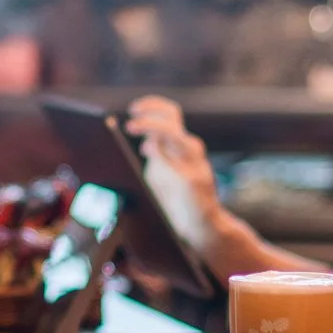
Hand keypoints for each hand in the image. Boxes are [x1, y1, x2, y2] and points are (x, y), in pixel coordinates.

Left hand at [124, 95, 223, 209]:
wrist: (202, 226)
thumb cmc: (178, 199)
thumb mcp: (162, 172)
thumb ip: (156, 155)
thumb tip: (147, 143)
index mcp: (182, 144)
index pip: (169, 113)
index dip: (152, 106)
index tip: (134, 109)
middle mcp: (191, 149)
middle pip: (171, 120)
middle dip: (148, 119)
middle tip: (130, 125)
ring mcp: (194, 163)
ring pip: (174, 136)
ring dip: (152, 132)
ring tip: (136, 139)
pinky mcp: (192, 180)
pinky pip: (173, 161)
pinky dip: (159, 156)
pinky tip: (149, 156)